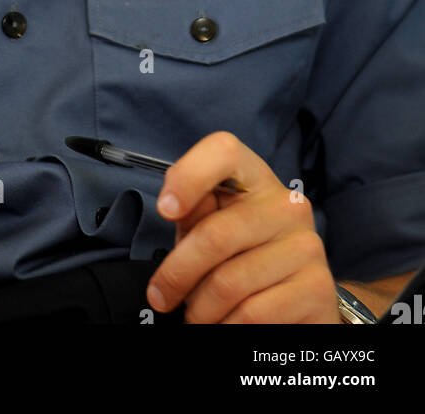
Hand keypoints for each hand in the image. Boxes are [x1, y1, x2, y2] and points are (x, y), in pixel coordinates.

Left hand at [145, 131, 341, 323]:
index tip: (166, 210)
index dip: (189, 175)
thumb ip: (194, 214)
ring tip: (195, 316)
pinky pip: (253, 313)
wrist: (300, 299)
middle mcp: (287, 205)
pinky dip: (226, 327)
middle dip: (177, 274)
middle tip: (160, 297)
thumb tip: (176, 209)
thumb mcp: (211, 229)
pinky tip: (223, 326)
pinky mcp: (317, 287)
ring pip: (229, 282)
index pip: (224, 150)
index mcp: (255, 178)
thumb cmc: (243, 257)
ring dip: (200, 309)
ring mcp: (306, 245)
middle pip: (215, 234)